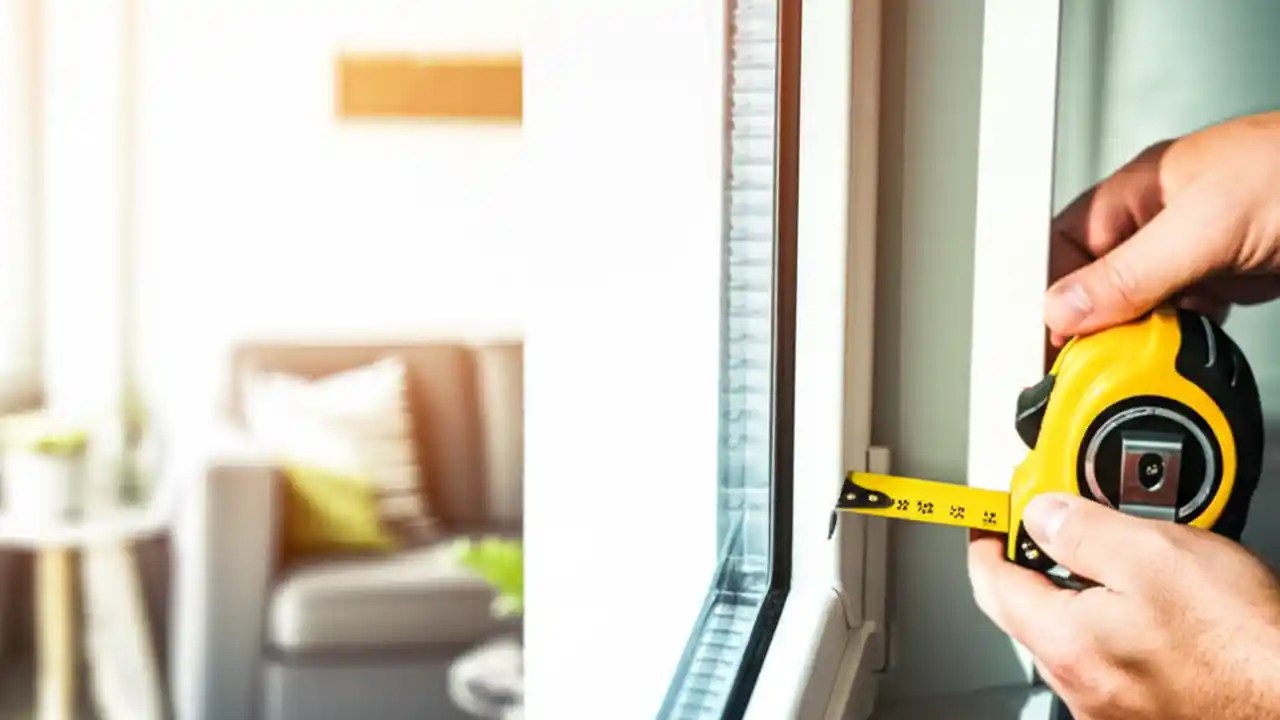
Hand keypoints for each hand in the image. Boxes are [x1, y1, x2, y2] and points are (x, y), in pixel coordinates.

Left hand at [969, 494, 1279, 719]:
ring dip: (1082, 599)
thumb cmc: (1247, 644)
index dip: (986, 540)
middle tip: (1059, 528)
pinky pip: (1111, 662)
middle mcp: (1081, 688)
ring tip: (1127, 567)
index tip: (988, 518)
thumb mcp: (1156, 553)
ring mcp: (1112, 710)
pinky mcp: (1147, 716)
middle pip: (1029, 614)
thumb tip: (1042, 514)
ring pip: (1072, 639)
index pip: (991, 584)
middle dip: (1038, 566)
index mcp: (1067, 645)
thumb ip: (1083, 528)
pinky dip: (1117, 630)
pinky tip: (1156, 613)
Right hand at [1047, 111, 1279, 344]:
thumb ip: (1133, 271)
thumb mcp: (1209, 224)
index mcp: (1137, 192)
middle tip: (1095, 361)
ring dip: (1139, 338)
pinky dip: (1181, 341)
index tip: (1046, 343)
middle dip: (1094, 327)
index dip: (1049, 297)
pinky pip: (1184, 319)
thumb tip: (1065, 308)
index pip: (1062, 250)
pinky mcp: (1228, 279)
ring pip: (1139, 309)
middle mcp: (1160, 222)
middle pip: (1097, 287)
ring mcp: (1194, 252)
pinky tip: (1186, 347)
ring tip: (1144, 356)